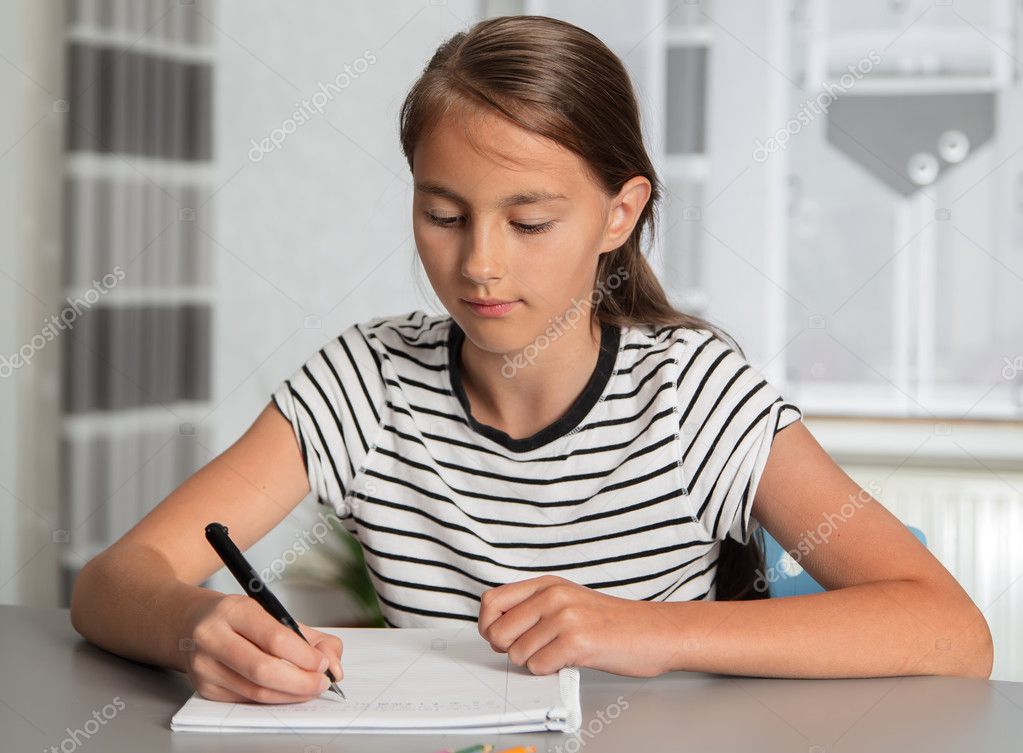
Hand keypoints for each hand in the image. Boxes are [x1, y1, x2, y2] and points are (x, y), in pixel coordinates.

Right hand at [181, 593, 343, 703]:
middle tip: (322, 682)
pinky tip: (286, 691)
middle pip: (263, 670)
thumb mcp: (273, 614)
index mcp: (233, 610)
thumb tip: (334, 664)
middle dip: (301, 681)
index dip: (305, 656)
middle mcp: (213, 636)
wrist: (189, 624)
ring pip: (255, 691)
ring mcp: (204, 665)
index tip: (324, 663)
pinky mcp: (204, 688)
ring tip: (310, 688)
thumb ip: (310, 637)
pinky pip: (246, 699)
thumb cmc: (238, 619)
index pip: (275, 638)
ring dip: (291, 694)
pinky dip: (273, 699)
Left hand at [478, 575, 667, 677]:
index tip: (503, 638)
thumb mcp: (568, 601)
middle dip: (508, 650)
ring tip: (561, 653)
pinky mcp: (576, 641)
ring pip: (517, 654)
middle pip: (496, 632)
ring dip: (535, 662)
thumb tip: (494, 629)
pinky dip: (551, 671)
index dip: (488, 625)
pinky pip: (538, 667)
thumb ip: (534, 608)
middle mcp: (552, 595)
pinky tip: (572, 660)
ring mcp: (564, 617)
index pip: (491, 601)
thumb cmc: (612, 622)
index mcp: (547, 584)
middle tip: (533, 651)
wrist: (654, 631)